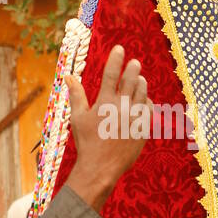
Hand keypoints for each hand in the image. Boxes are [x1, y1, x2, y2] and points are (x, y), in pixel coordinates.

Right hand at [64, 44, 148, 211]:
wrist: (101, 168)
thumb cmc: (87, 142)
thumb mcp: (78, 118)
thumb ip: (76, 95)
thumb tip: (68, 76)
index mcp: (104, 102)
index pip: (111, 74)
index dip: (116, 59)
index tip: (120, 49)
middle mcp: (122, 107)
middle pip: (131, 80)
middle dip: (133, 68)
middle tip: (135, 62)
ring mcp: (135, 117)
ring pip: (143, 93)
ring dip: (141, 84)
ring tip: (139, 79)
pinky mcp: (143, 128)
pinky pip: (149, 109)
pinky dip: (146, 102)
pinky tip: (144, 100)